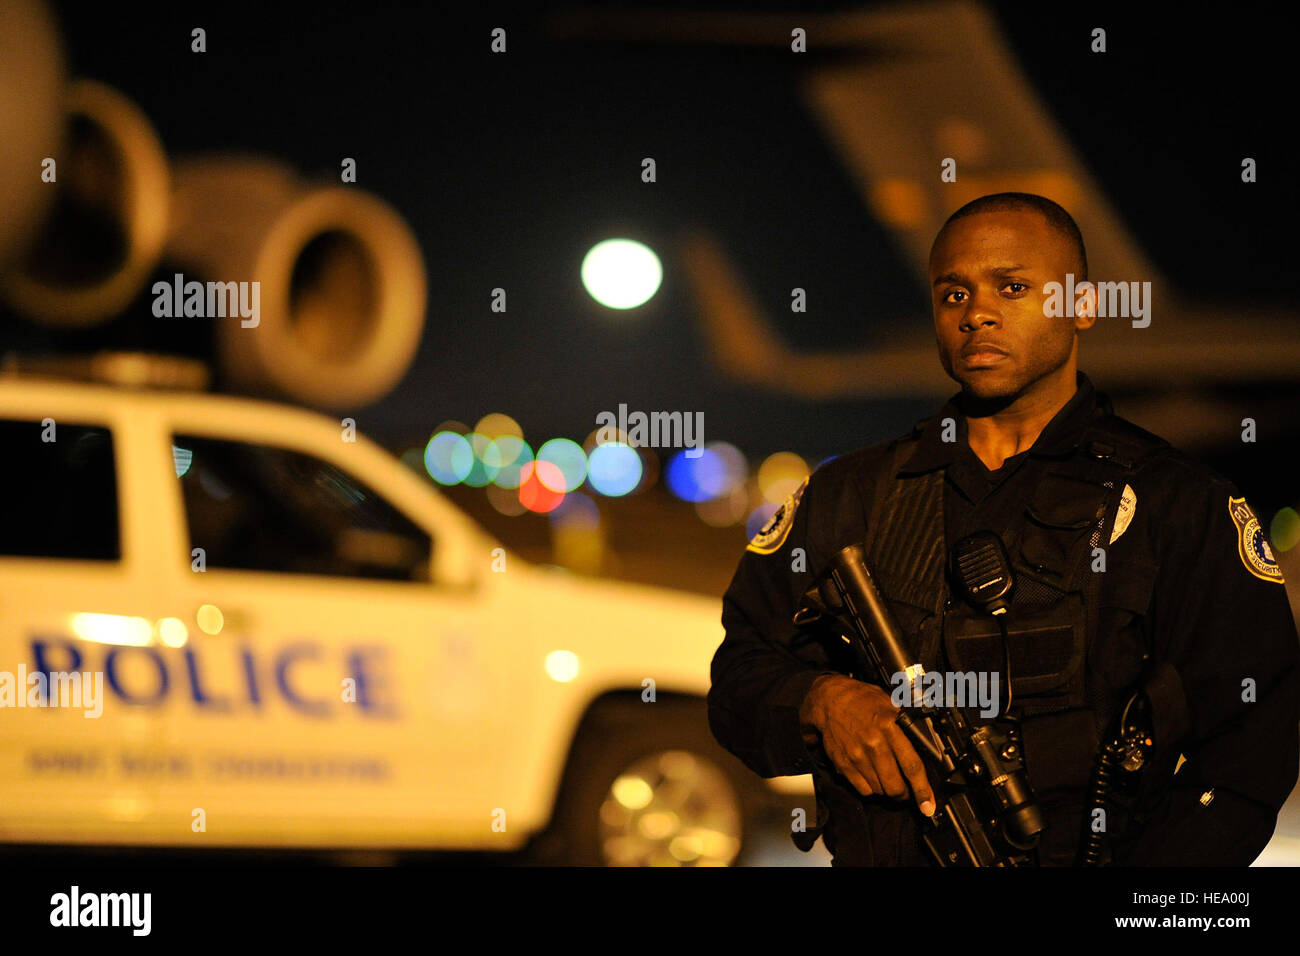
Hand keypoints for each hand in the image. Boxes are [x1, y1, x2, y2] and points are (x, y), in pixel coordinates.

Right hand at [800, 674, 935, 815]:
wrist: (831, 699)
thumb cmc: (863, 700)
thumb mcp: (891, 705)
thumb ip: (908, 727)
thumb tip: (929, 748)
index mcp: (889, 726)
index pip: (911, 766)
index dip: (922, 790)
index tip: (928, 805)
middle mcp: (873, 743)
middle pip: (895, 785)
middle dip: (905, 794)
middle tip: (908, 790)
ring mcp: (857, 756)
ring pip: (880, 790)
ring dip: (888, 790)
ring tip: (889, 780)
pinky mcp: (844, 764)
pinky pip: (863, 789)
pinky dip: (871, 789)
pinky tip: (873, 777)